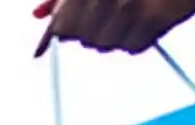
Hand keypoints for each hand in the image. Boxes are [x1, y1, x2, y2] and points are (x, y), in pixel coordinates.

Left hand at [33, 0, 194, 56]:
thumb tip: (37, 14)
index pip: (61, 25)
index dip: (57, 35)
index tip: (47, 48)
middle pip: (83, 39)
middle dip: (90, 33)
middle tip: (107, 18)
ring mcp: (131, 7)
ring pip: (106, 45)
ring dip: (114, 37)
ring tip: (128, 17)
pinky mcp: (156, 17)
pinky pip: (134, 47)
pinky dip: (136, 41)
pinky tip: (144, 22)